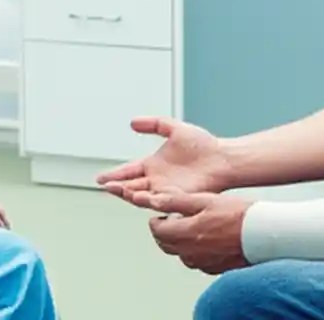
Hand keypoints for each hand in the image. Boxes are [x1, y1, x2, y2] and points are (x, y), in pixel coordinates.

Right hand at [96, 117, 231, 200]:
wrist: (222, 158)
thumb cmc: (204, 145)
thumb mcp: (174, 128)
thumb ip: (154, 124)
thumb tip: (133, 122)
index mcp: (153, 165)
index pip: (129, 171)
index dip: (115, 174)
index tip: (100, 178)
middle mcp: (157, 180)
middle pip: (131, 185)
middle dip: (117, 186)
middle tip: (104, 185)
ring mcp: (166, 190)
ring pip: (142, 195)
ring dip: (129, 193)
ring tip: (117, 189)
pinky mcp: (177, 197)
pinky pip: (160, 201)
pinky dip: (148, 200)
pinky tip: (138, 197)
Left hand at [131, 189, 253, 274]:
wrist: (263, 235)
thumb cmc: (238, 215)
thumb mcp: (204, 200)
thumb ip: (176, 201)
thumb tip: (153, 201)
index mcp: (186, 233)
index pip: (158, 231)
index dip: (157, 221)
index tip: (162, 214)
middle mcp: (191, 252)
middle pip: (166, 245)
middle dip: (164, 232)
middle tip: (172, 220)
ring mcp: (202, 263)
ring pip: (180, 255)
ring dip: (179, 243)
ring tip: (191, 228)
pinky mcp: (214, 269)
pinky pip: (196, 262)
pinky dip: (194, 252)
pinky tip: (205, 241)